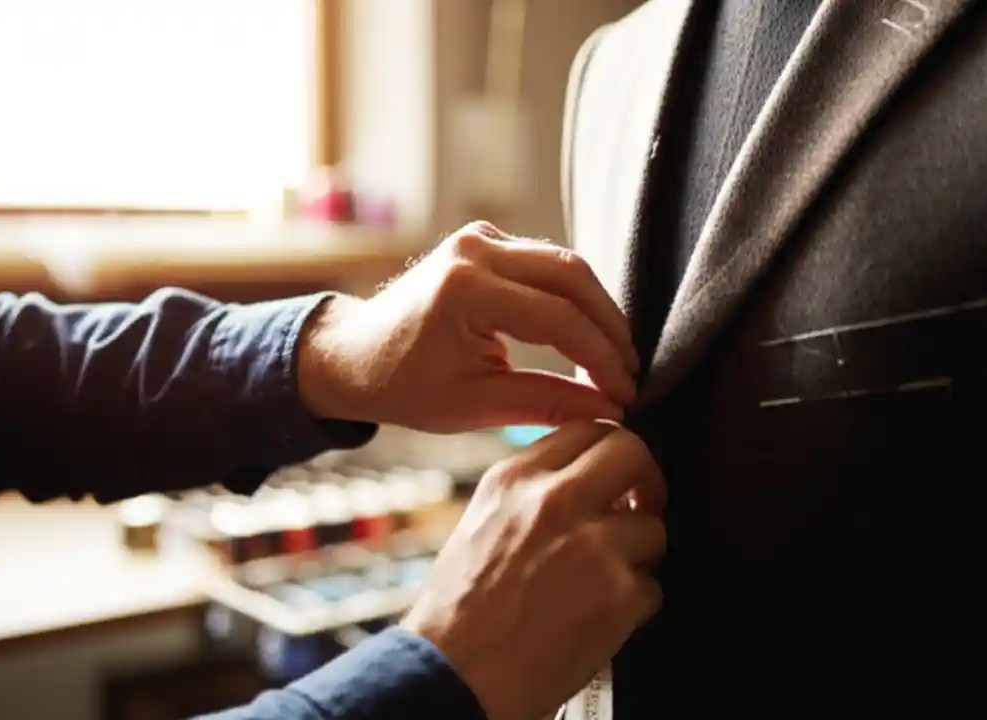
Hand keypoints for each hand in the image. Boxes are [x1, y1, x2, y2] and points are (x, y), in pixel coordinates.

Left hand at [297, 221, 638, 432]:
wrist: (355, 354)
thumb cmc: (405, 386)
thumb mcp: (475, 405)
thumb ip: (547, 403)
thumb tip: (612, 410)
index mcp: (467, 290)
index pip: (559, 319)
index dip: (601, 358)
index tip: (627, 393)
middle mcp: (475, 250)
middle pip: (572, 276)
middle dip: (609, 326)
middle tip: (631, 371)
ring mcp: (479, 237)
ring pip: (564, 264)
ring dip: (595, 308)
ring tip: (614, 357)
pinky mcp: (484, 238)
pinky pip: (544, 262)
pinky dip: (570, 295)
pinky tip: (584, 333)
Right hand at [400, 422, 666, 719]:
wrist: (454, 674)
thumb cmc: (458, 612)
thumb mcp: (481, 522)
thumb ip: (531, 493)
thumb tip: (582, 483)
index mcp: (515, 479)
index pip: (587, 429)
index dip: (610, 451)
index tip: (617, 474)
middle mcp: (555, 501)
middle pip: (632, 452)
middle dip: (646, 480)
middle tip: (641, 506)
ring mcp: (593, 545)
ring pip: (653, 527)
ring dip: (639, 556)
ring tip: (604, 582)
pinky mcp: (619, 595)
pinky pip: (652, 588)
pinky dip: (633, 607)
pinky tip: (598, 619)